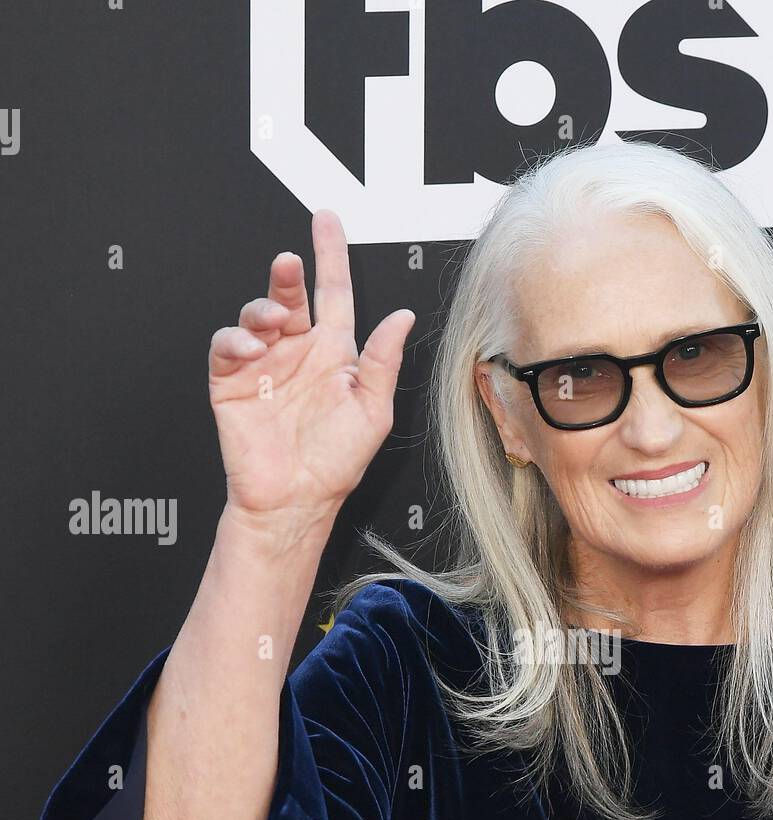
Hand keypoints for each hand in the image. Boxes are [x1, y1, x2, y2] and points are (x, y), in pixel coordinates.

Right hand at [208, 208, 414, 523]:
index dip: (330, 256)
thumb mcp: (372, 410)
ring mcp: (264, 364)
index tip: (327, 221)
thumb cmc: (336, 463)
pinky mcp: (232, 381)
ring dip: (263, 307)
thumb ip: (382, 361)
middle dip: (287, 275)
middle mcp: (298, 353)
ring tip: (273, 322)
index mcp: (334, 355)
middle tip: (289, 264)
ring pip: (257, 313)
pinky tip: (252, 349)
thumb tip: (401, 316)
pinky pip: (228, 345)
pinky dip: (236, 339)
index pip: (334, 294)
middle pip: (291, 296)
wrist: (295, 500)